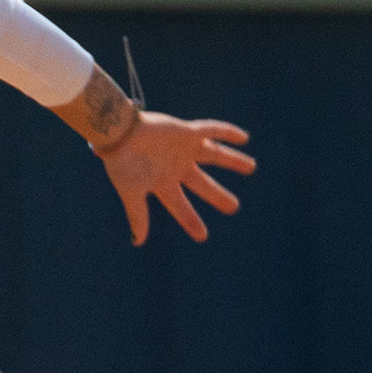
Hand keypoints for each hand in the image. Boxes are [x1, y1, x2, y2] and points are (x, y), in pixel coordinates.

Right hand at [98, 112, 255, 244]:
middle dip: (218, 195)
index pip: (180, 206)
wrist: (119, 133)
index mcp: (162, 184)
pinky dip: (227, 132)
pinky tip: (244, 137)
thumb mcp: (131, 193)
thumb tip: (138, 242)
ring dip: (232, 160)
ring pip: (214, 155)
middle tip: (233, 207)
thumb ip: (138, 216)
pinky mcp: (186, 132)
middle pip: (203, 184)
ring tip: (251, 167)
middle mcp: (175, 167)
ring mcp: (182, 149)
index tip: (202, 236)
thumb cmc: (123, 164)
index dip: (191, 221)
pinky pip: (211, 130)